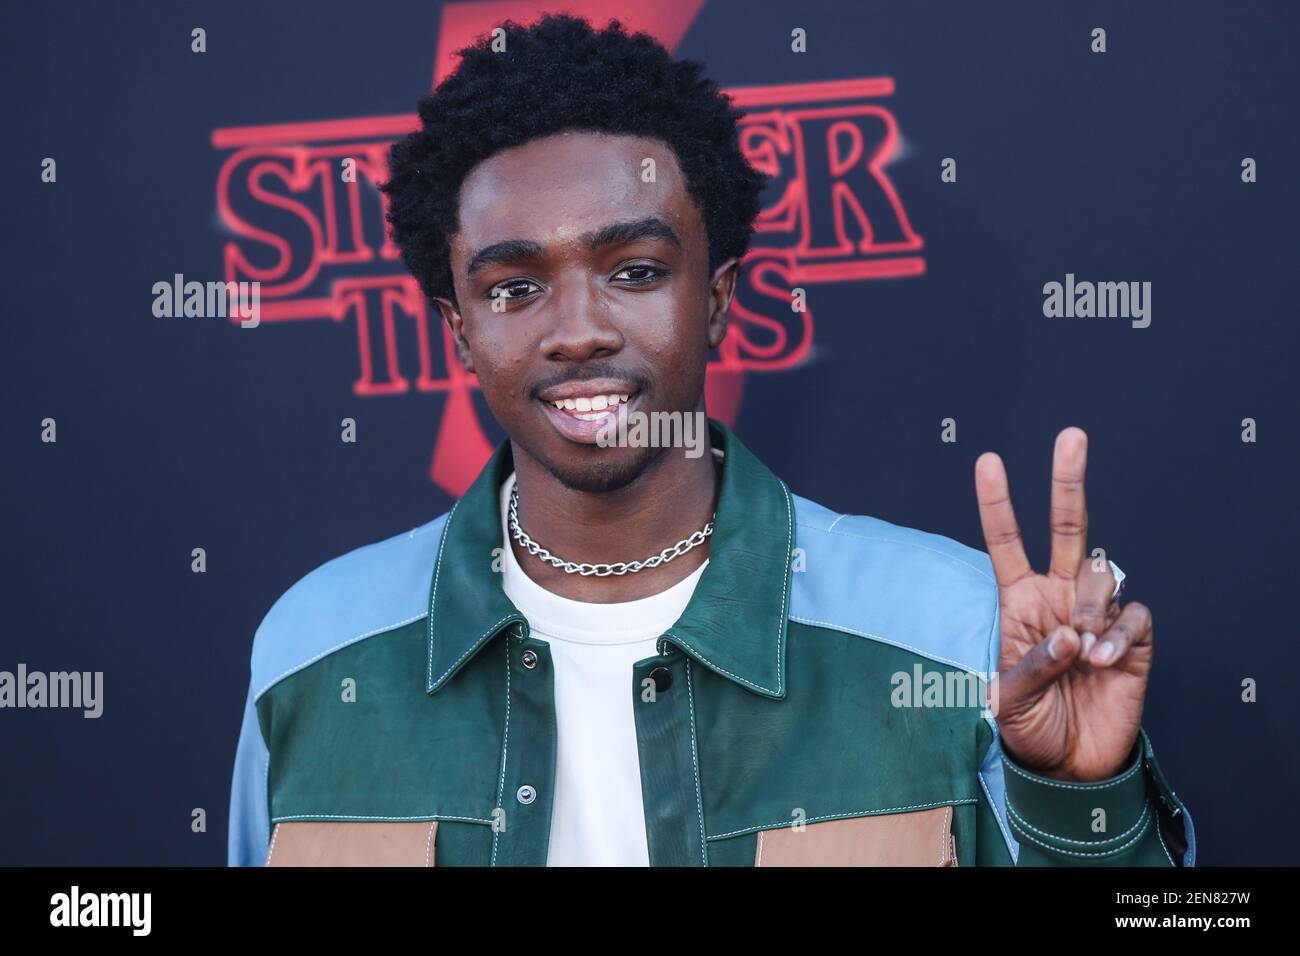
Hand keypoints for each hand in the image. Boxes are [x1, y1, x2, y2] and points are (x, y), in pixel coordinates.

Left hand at [975, 428, 1152, 780]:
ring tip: (1084, 653)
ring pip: (1102, 574)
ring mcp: (1097, 612)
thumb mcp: (1008, 699)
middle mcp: (1059, 596)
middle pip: (1068, 527)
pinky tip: (1105, 661)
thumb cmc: (1029, 726)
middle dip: (1068, 481)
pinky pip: (1133, 615)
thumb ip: (1032, 664)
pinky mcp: (1132, 637)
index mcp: (1019, 601)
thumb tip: (1070, 632)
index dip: (998, 503)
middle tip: (1071, 437)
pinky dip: (1119, 635)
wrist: (1068, 765)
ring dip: (1091, 608)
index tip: (987, 461)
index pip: (1006, 542)